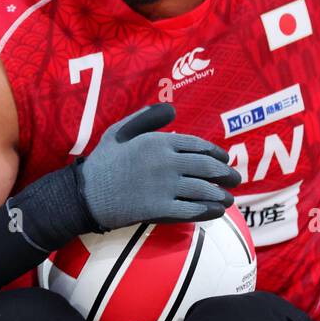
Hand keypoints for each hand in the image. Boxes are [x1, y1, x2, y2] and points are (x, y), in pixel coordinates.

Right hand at [77, 103, 241, 230]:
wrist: (85, 195)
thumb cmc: (102, 162)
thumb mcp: (120, 131)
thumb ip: (147, 118)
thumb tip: (173, 109)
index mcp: (158, 141)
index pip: (198, 146)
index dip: (215, 154)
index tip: (224, 159)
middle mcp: (165, 162)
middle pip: (207, 168)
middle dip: (225, 174)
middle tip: (234, 179)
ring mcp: (164, 187)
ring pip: (203, 190)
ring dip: (220, 195)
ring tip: (229, 198)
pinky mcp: (160, 208)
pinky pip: (192, 210)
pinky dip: (208, 211)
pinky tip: (216, 212)